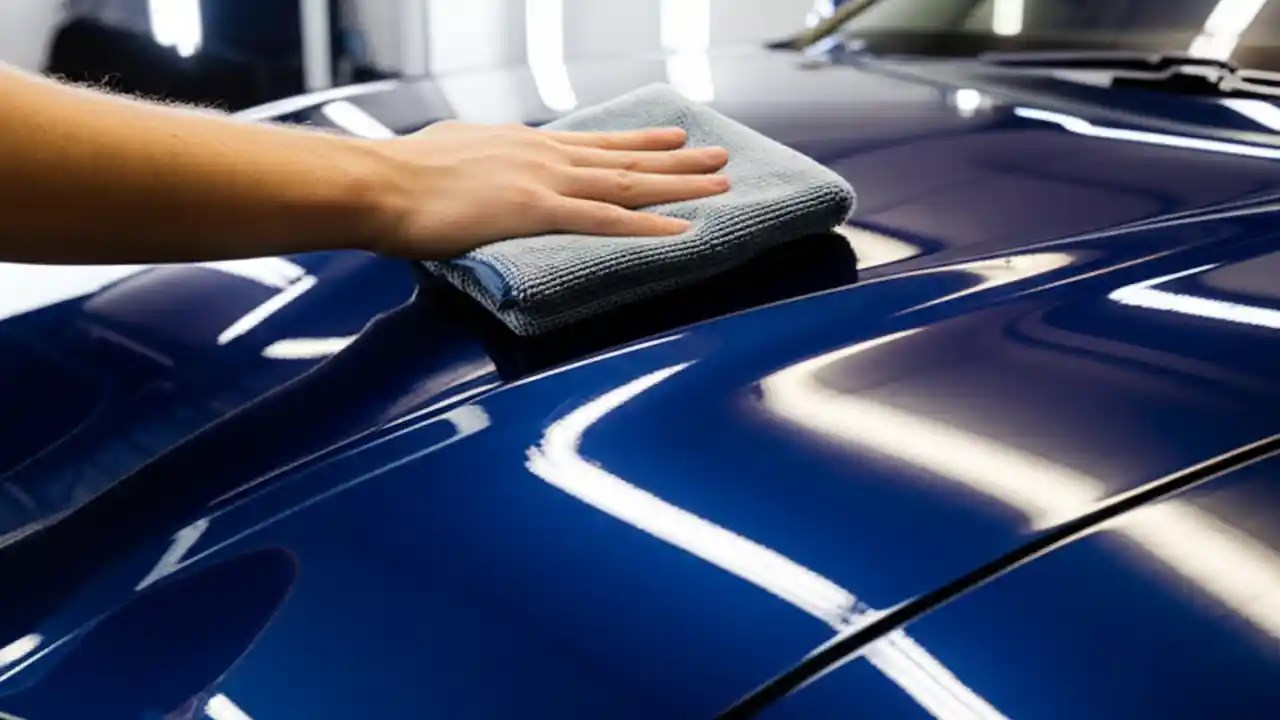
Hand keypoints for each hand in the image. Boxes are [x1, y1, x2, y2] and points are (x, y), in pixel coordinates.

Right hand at [364, 121, 729, 258]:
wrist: (379, 184)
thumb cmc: (403, 175)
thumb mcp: (454, 154)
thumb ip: (484, 162)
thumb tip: (485, 167)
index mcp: (525, 145)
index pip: (595, 144)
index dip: (638, 142)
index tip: (671, 138)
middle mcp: (544, 156)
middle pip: (624, 159)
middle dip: (677, 160)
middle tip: (719, 157)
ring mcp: (544, 182)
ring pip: (626, 184)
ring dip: (678, 185)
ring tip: (720, 183)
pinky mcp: (535, 210)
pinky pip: (604, 221)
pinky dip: (647, 225)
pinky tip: (680, 228)